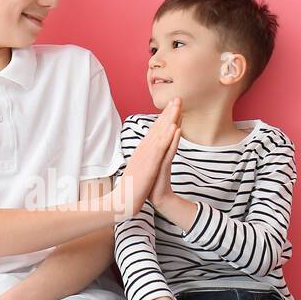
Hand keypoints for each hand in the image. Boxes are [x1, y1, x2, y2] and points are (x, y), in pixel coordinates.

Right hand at [108, 99, 180, 221]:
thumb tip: (147, 156)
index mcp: (141, 151)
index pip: (154, 131)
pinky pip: (161, 149)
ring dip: (170, 118)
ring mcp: (146, 156)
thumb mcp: (139, 171)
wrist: (122, 202)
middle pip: (158, 127)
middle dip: (168, 112)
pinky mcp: (150, 164)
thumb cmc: (131, 189)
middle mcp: (143, 149)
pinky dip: (168, 137)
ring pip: (161, 133)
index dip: (163, 118)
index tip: (172, 107)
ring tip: (178, 105)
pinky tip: (175, 127)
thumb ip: (144, 161)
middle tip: (178, 98)